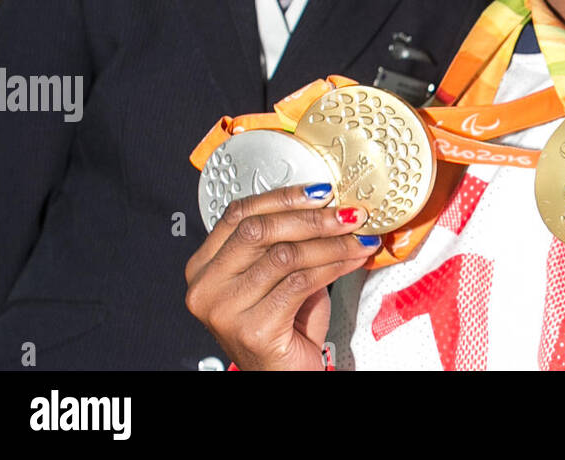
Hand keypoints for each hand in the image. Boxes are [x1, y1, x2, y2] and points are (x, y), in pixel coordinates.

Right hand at [184, 184, 375, 369]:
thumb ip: (286, 238)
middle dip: (312, 218)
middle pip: (260, 230)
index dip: (283, 197)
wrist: (284, 373)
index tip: (321, 191)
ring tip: (358, 238)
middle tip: (348, 214)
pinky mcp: (253, 330)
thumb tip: (328, 202)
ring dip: (332, 243)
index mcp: (205, 266)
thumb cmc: (283, 323)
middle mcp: (206, 288)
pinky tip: (352, 260)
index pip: (239, 214)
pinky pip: (300, 282)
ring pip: (285, 255)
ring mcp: (225, 311)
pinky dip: (334, 266)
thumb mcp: (277, 273)